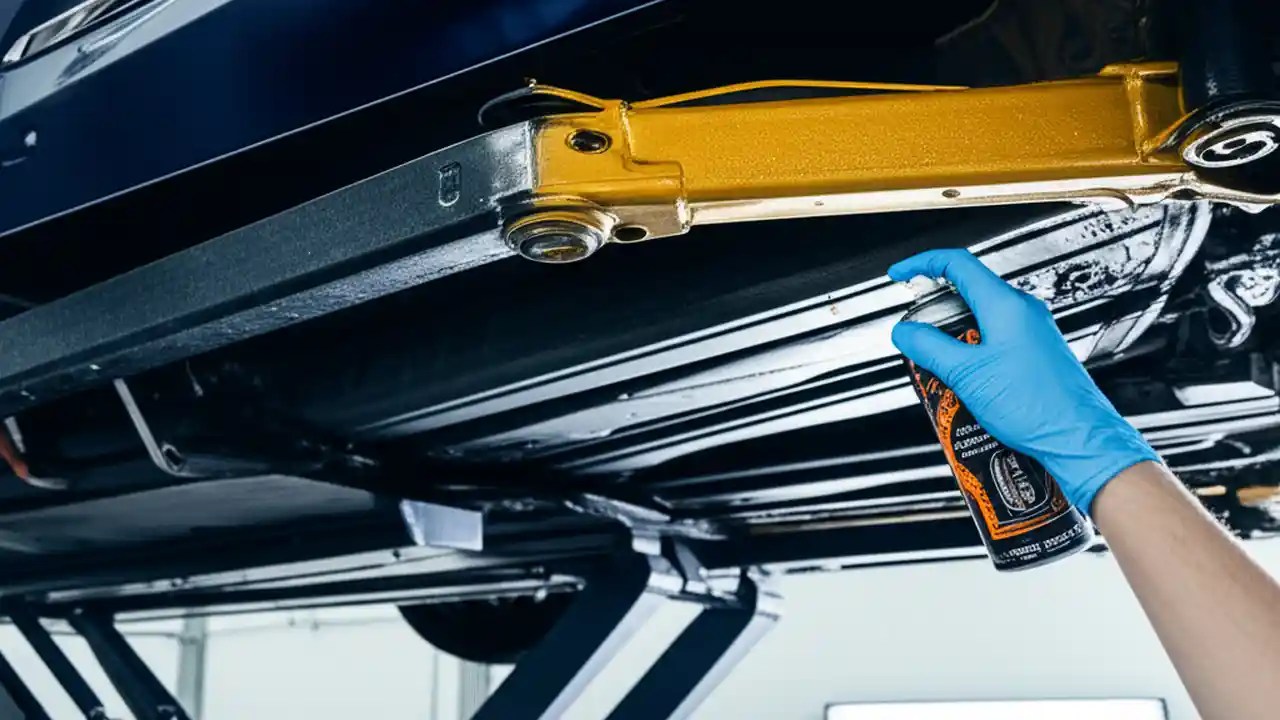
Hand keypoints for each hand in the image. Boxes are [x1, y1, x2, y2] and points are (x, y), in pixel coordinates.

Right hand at [888, 248, 1159, 513]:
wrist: (1078, 436)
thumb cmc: (1038, 406)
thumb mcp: (967, 375)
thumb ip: (929, 348)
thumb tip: (905, 331)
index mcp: (1006, 305)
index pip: (956, 264)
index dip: (922, 264)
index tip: (901, 274)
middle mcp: (1023, 311)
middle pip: (967, 291)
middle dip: (935, 308)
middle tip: (915, 328)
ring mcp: (1032, 330)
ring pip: (980, 317)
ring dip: (953, 334)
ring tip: (938, 364)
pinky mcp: (1035, 351)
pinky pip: (995, 338)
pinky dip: (972, 349)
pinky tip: (964, 379)